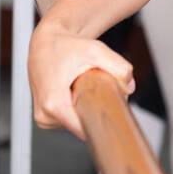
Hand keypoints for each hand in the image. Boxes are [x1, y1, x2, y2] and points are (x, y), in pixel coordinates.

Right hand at [29, 20, 134, 139]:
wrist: (46, 42)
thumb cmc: (67, 46)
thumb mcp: (96, 51)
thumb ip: (119, 67)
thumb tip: (129, 88)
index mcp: (54, 104)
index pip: (85, 131)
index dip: (103, 124)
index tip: (115, 117)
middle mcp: (44, 115)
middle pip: (83, 127)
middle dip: (96, 111)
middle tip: (100, 89)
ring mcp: (43, 118)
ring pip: (76, 124)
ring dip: (85, 108)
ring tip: (82, 87)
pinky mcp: (44, 117)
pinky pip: (69, 120)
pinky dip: (77, 108)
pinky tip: (76, 92)